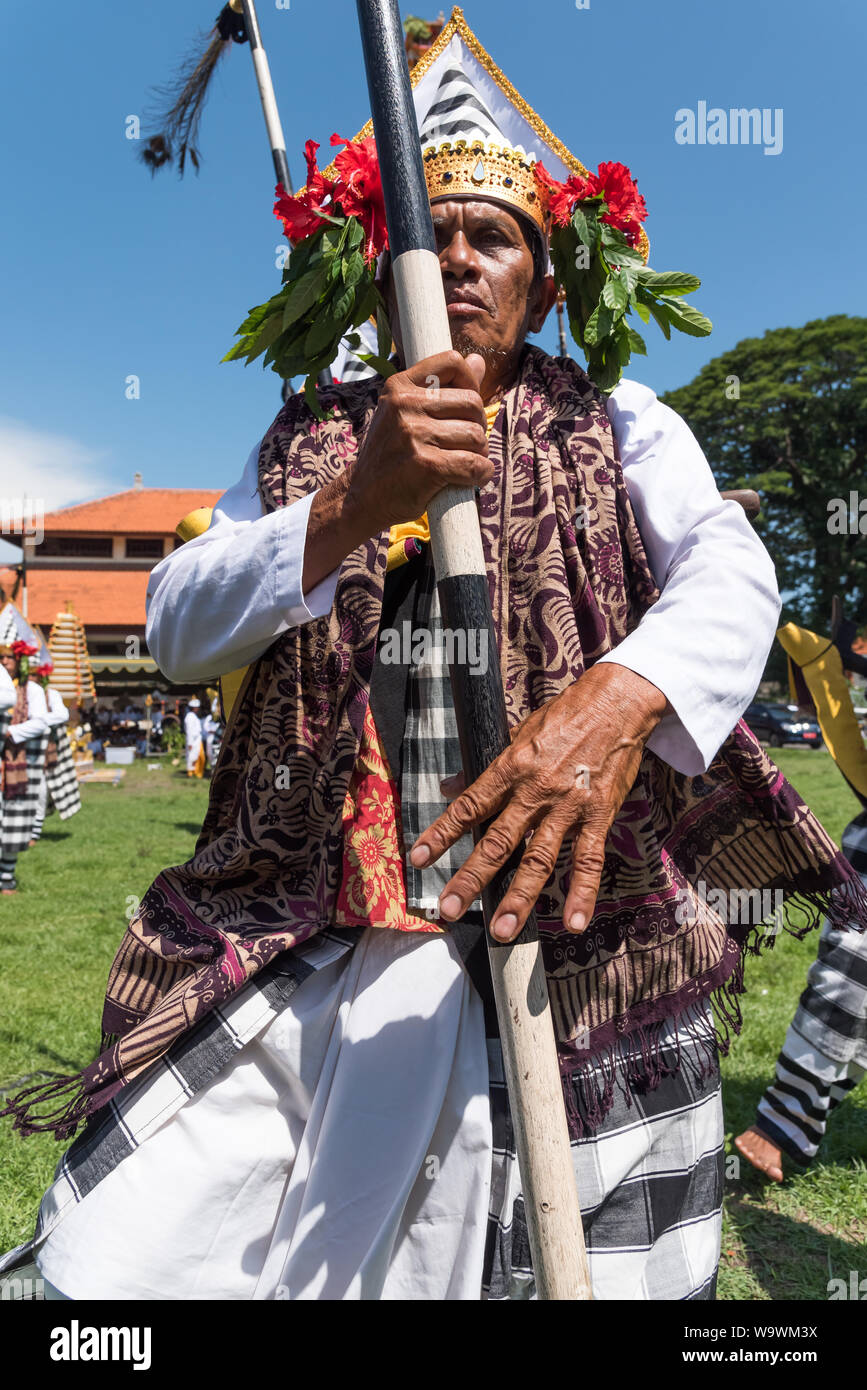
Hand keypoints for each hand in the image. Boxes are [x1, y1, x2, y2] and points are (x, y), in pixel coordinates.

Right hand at [344, 349, 492, 536]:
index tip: (464, 408)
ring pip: (477, 436)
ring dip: (479, 453)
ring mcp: (414, 435)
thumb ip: (441, 387)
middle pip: (472, 403)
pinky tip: (473, 478)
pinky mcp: (426, 465)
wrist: (362, 496)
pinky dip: (481, 474)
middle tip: (466, 444)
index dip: (469, 382)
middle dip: (478, 426)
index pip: (451, 361)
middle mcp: (404, 405)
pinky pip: (474, 464)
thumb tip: (479, 362)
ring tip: (464, 462)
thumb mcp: (405, 412)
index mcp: (399, 386)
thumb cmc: (390, 454)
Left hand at [410, 662, 670, 942]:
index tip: (419, 858)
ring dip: (519, 898)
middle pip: (497, 842)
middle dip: (471, 879)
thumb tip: (449, 786)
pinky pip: (589, 860)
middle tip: (449, 909)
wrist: (617, 702)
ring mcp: (568, 806)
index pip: (469, 806)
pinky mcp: (599, 814)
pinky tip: (573, 922)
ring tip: (502, 930)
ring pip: (539, 859)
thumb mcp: (519, 734)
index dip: (442, 833)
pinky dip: (582, 893)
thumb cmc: (565, 716)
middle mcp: (535, 790)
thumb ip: (488, 767)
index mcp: (511, 767)